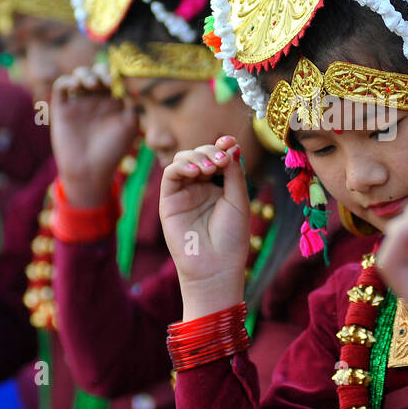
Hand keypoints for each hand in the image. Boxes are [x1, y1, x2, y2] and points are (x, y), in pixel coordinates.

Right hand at [51, 65, 138, 208]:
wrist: (89, 170)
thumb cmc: (113, 150)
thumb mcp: (130, 126)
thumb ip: (133, 104)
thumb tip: (135, 84)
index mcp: (111, 103)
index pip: (112, 79)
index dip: (114, 74)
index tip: (118, 80)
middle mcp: (94, 100)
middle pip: (95, 74)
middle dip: (100, 71)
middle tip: (105, 81)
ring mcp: (78, 103)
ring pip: (78, 76)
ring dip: (85, 74)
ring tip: (92, 84)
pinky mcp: (62, 109)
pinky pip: (61, 87)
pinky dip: (67, 81)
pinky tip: (76, 86)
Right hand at [158, 135, 248, 318]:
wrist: (216, 267)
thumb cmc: (232, 238)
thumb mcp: (239, 200)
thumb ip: (234, 172)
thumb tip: (232, 145)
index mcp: (219, 187)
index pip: (217, 157)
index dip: (222, 146)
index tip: (230, 141)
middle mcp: (200, 187)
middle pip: (200, 154)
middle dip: (211, 150)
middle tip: (222, 160)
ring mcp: (184, 193)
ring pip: (184, 159)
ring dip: (198, 156)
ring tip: (211, 167)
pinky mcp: (168, 201)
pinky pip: (170, 174)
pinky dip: (182, 165)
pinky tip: (197, 170)